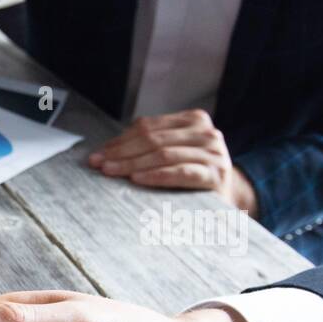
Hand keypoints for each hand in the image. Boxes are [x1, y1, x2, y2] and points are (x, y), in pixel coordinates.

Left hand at [88, 109, 258, 215]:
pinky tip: (137, 179)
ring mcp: (214, 153)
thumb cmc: (190, 177)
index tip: (97, 154)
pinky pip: (181, 173)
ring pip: (164, 155)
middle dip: (121, 152)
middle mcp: (206, 133)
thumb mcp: (172, 154)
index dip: (120, 140)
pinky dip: (157, 175)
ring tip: (110, 171)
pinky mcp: (216, 175)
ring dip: (133, 164)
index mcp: (194, 120)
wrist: (225, 202)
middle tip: (98, 164)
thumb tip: (105, 152)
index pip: (149, 127)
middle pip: (154, 140)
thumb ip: (148, 145)